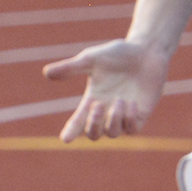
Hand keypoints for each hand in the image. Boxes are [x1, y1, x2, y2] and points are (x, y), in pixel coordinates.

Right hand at [42, 39, 170, 141]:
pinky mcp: (140, 115)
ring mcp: (123, 114)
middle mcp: (106, 110)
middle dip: (93, 125)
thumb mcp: (91, 59)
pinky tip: (130, 102)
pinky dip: (128, 119)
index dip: (71, 130)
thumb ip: (70, 68)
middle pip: (93, 134)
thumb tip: (46, 73)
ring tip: (120, 99)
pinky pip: (132, 129)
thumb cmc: (118, 54)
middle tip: (98, 105)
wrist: (145, 51)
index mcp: (92, 99)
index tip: (65, 139)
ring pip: (112, 133)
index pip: (78, 120)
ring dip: (113, 119)